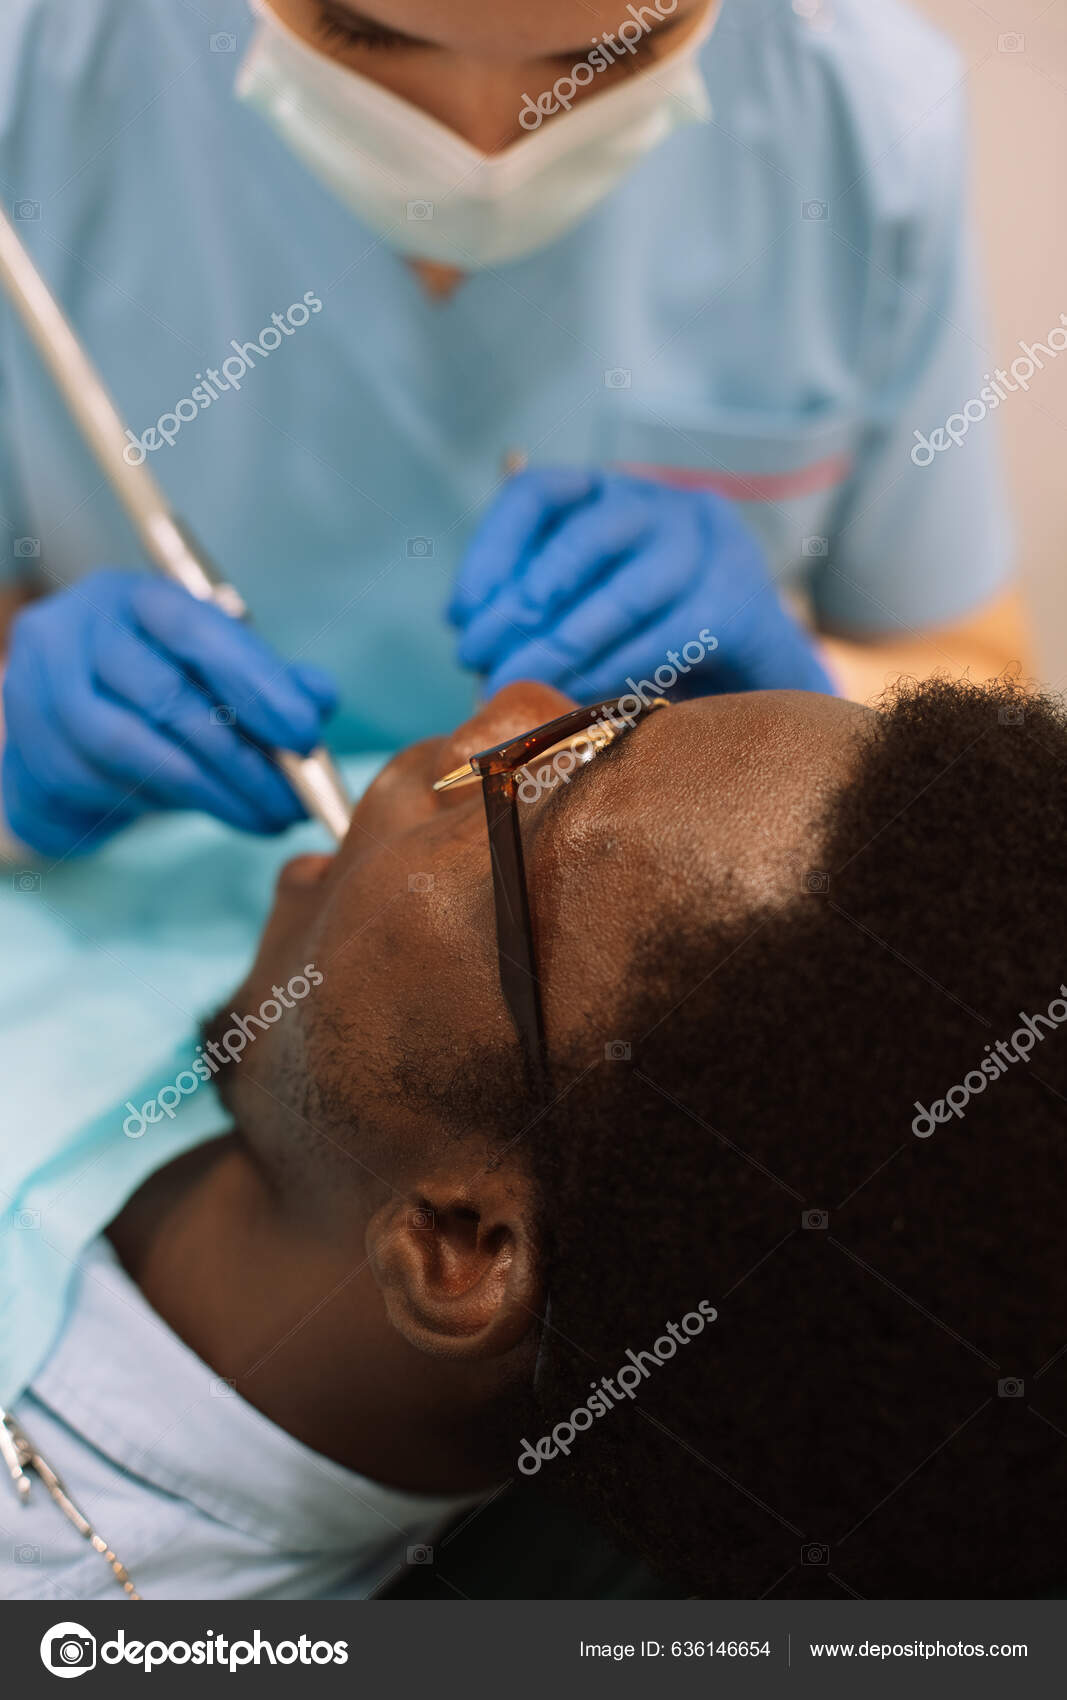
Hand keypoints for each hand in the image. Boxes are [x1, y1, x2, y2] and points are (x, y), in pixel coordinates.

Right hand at [2, 568, 337, 857]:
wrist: (66, 717)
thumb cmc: (157, 680)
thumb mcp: (214, 663)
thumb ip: (270, 676)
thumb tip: (320, 698)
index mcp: (132, 596)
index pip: (193, 628)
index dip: (254, 682)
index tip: (305, 736)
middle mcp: (76, 632)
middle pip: (163, 696)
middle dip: (241, 759)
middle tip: (293, 803)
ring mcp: (40, 690)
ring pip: (132, 750)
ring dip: (210, 794)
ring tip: (263, 816)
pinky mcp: (29, 750)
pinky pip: (103, 788)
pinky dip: (165, 805)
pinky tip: (208, 809)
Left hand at [449, 467, 833, 700]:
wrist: (763, 677)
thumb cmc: (657, 644)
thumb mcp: (592, 610)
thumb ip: (541, 611)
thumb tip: (474, 644)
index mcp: (616, 496)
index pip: (539, 494)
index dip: (491, 550)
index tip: (460, 613)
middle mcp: (666, 507)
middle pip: (585, 538)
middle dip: (522, 604)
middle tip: (478, 659)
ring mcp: (712, 550)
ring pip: (626, 591)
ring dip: (563, 645)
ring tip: (514, 686)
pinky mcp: (738, 604)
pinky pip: (666, 637)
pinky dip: (613, 669)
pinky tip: (574, 695)